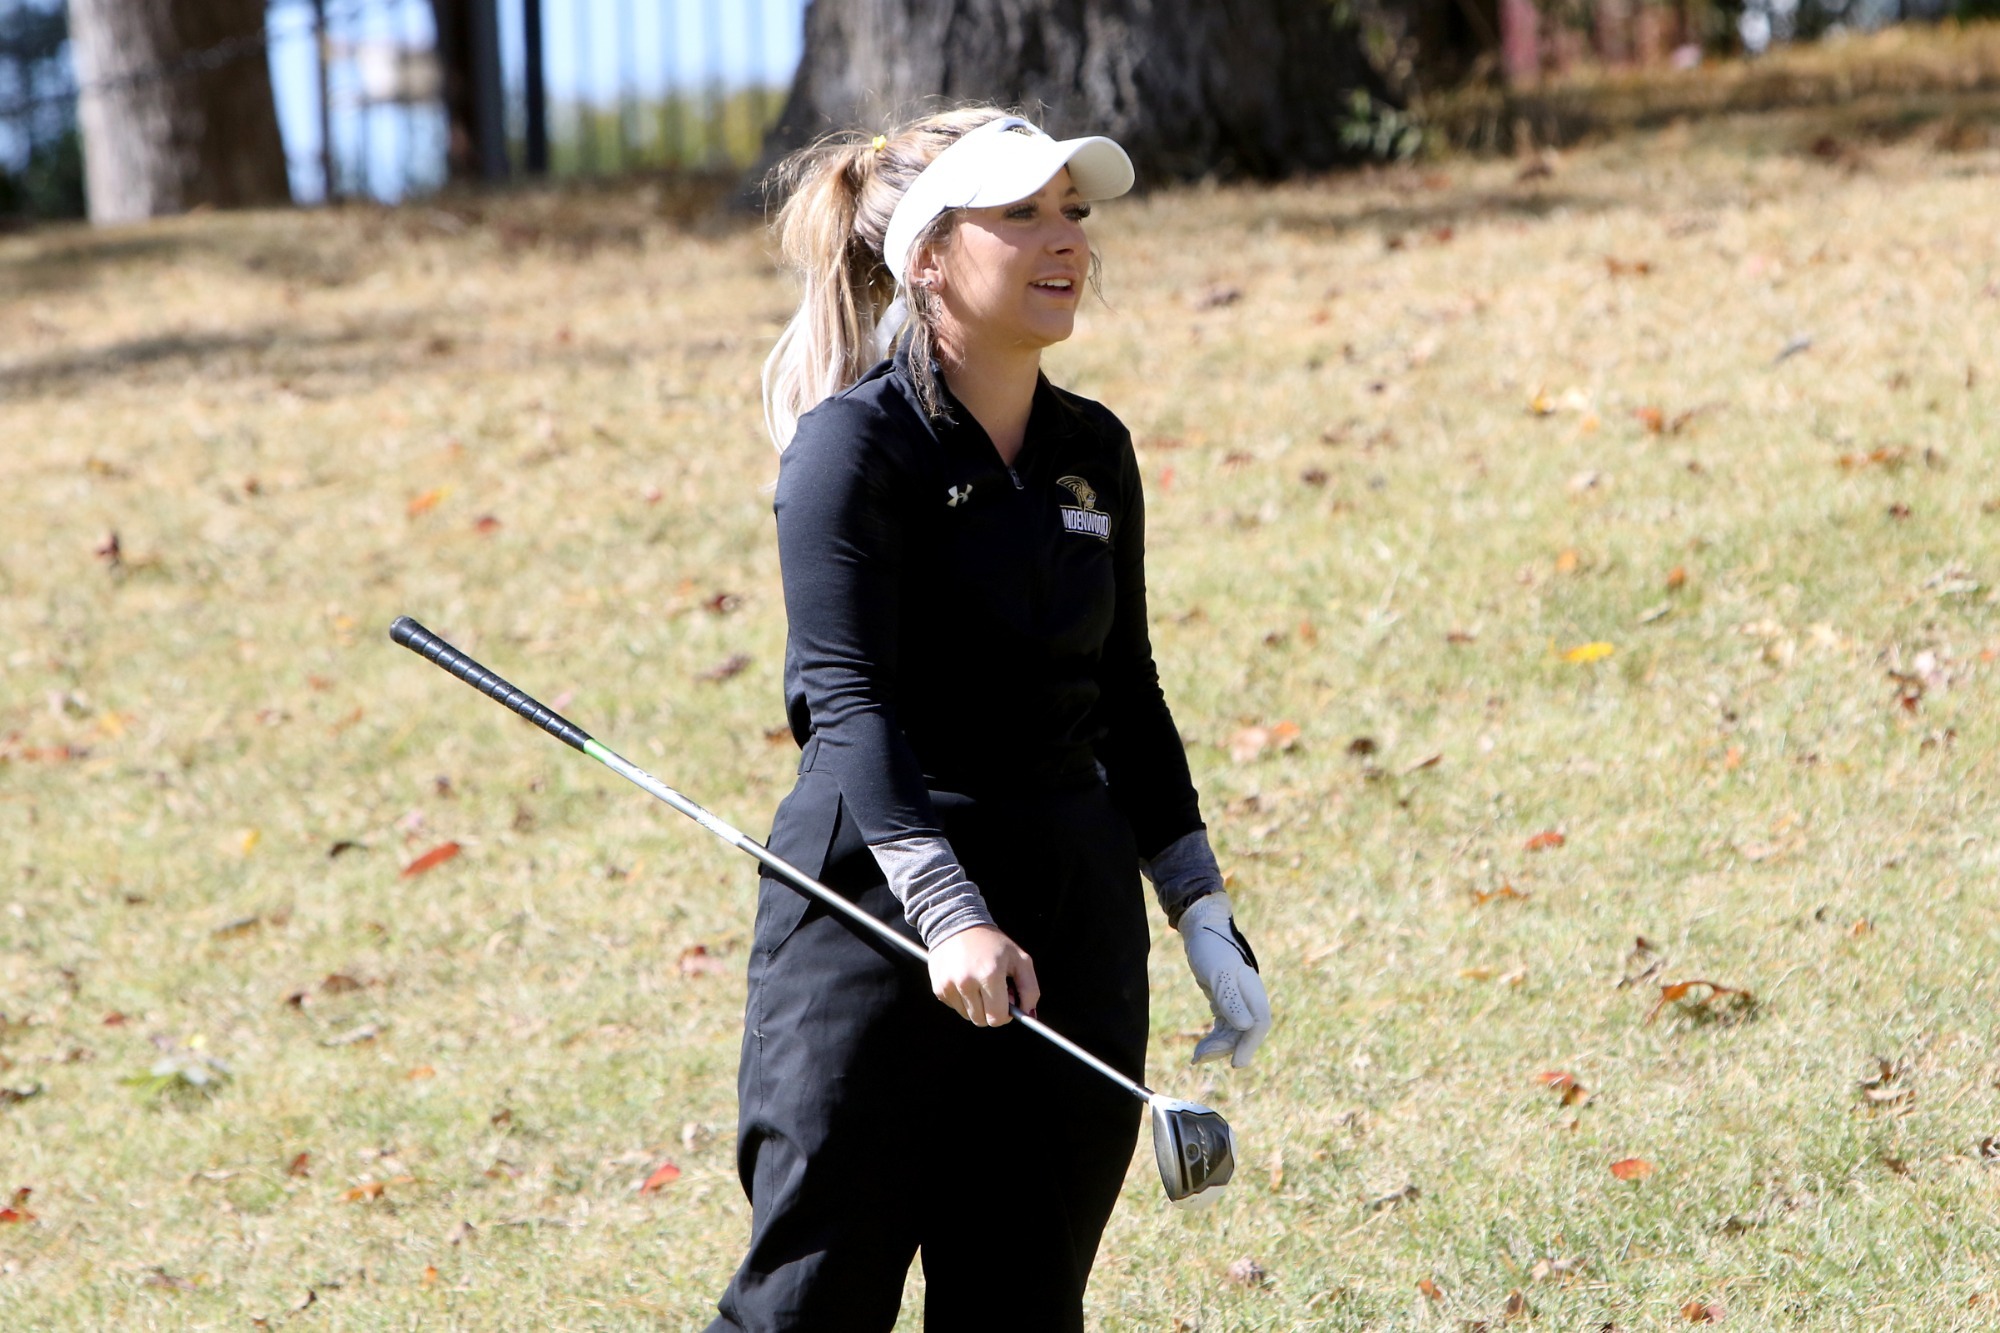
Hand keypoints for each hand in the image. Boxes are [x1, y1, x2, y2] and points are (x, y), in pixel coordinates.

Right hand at [927, 925, 1039, 1026]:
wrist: (957, 923)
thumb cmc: (993, 943)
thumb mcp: (1020, 959)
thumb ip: (1030, 989)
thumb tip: (1029, 1015)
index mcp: (989, 974)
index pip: (997, 1017)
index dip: (1006, 1014)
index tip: (1007, 1002)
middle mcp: (966, 982)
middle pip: (982, 1021)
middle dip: (991, 1010)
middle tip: (994, 990)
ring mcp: (949, 985)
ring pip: (968, 1016)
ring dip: (977, 1005)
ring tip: (978, 982)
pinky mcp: (938, 988)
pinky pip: (956, 1007)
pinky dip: (963, 999)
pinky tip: (965, 979)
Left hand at [1176, 894, 1270, 1066]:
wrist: (1201, 932)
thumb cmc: (1210, 948)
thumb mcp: (1218, 973)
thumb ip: (1231, 999)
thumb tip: (1246, 1027)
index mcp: (1252, 989)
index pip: (1259, 1023)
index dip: (1250, 1044)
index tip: (1236, 1063)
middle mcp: (1248, 997)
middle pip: (1246, 1032)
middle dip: (1227, 1047)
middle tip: (1202, 1057)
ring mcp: (1238, 1001)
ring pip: (1234, 1033)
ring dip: (1218, 1046)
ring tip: (1197, 1056)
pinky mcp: (1226, 1003)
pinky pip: (1224, 1027)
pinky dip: (1214, 1039)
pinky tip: (1200, 1050)